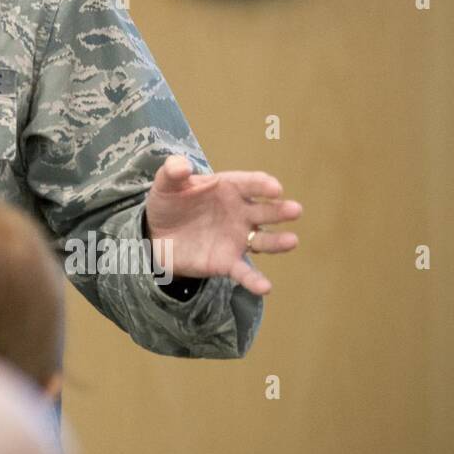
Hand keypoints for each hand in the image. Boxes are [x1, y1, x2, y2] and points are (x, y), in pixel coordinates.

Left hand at [145, 155, 300, 294]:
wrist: (157, 234)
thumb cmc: (169, 203)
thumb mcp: (166, 184)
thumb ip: (173, 171)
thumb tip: (182, 166)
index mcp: (229, 189)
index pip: (250, 184)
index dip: (263, 184)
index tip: (275, 187)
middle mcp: (240, 213)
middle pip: (264, 211)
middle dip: (280, 210)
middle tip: (295, 210)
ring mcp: (237, 238)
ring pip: (263, 240)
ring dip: (278, 242)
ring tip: (292, 241)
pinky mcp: (227, 262)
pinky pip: (244, 272)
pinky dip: (255, 280)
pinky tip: (265, 287)